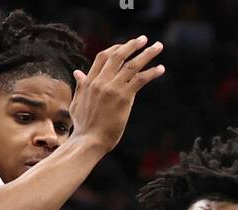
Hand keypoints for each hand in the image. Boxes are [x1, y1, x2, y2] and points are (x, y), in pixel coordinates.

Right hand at [69, 37, 164, 154]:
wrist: (88, 141)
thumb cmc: (83, 127)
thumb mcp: (77, 103)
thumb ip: (80, 85)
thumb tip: (78, 72)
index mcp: (90, 81)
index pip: (103, 57)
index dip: (115, 48)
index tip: (125, 46)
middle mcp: (101, 81)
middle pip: (118, 55)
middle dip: (132, 45)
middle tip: (144, 39)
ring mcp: (112, 88)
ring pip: (132, 65)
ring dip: (147, 54)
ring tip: (158, 47)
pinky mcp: (124, 98)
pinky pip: (140, 80)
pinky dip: (152, 72)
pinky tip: (161, 69)